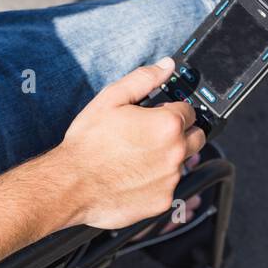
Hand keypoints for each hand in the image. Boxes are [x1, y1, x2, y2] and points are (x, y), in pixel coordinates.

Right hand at [55, 56, 206, 229]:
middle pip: (196, 138)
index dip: (173, 110)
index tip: (159, 115)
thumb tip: (166, 66)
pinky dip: (156, 182)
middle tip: (153, 136)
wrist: (71, 185)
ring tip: (136, 158)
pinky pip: (168, 188)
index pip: (190, 111)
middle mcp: (175, 153)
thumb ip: (144, 79)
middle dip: (181, 134)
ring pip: (182, 164)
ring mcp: (170, 180)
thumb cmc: (88, 144)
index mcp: (168, 125)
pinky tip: (133, 177)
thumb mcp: (111, 99)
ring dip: (168, 159)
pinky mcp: (162, 201)